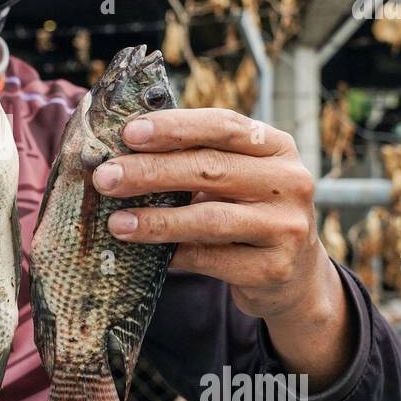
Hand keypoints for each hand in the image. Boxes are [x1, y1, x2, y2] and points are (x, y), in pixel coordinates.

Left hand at [90, 108, 352, 386]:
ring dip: (156, 220)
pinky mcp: (274, 269)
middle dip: (151, 172)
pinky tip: (144, 252)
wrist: (294, 274)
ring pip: (209, 219)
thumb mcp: (235, 175)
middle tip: (106, 177)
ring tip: (116, 222)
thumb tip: (121, 150)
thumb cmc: (246, 211)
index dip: (174, 127)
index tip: (129, 133)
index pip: (223, 126)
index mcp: (276, 146)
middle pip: (211, 170)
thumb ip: (194, 158)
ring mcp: (287, 227)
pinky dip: (173, 254)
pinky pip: (211, 259)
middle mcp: (290, 181)